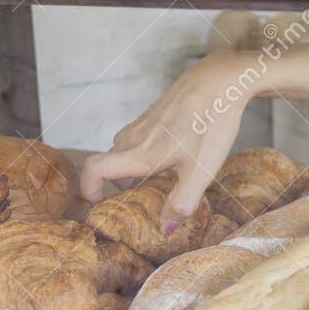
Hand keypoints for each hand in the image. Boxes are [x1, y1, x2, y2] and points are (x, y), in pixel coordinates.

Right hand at [80, 49, 253, 224]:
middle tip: (145, 198)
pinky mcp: (153, 114)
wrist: (220, 80)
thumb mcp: (200, 171)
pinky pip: (137, 138)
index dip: (88, 189)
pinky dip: (145, 153)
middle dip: (120, 185)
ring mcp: (141, 123)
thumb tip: (165, 230)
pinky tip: (175, 155)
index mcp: (139, 154)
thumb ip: (181, 203)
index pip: (93, 170)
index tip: (99, 203)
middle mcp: (133, 137)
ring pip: (123, 150)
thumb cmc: (210, 123)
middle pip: (109, 165)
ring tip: (164, 178)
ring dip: (134, 168)